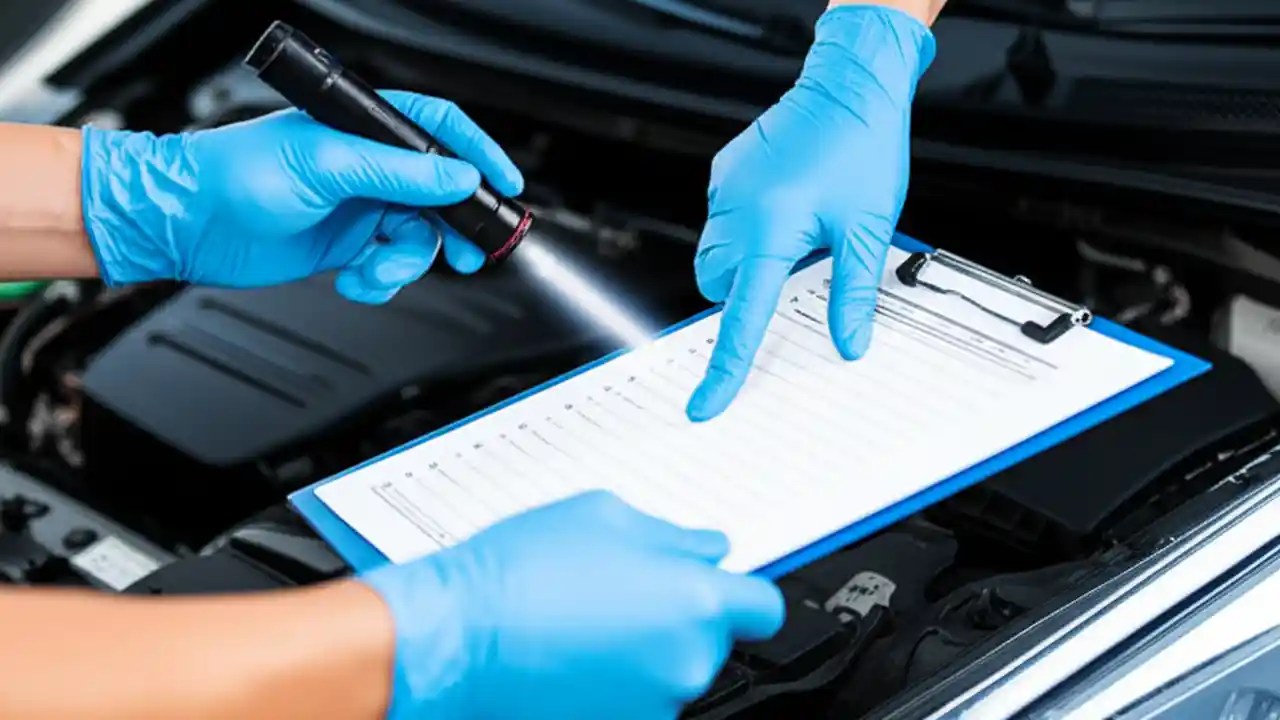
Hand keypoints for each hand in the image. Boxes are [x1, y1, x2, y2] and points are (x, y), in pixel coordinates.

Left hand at [80, 91, 523, 302]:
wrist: (186, 223)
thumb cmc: (234, 175)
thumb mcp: (326, 166)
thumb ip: (398, 174)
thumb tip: (457, 179)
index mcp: (364, 128)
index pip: (440, 130)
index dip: (479, 153)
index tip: (505, 185)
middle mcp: (368, 165)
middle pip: (440, 193)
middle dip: (456, 226)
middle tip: (471, 253)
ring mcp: (360, 205)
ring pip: (418, 237)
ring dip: (406, 264)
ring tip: (377, 272)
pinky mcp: (347, 243)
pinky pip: (389, 264)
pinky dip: (382, 280)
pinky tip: (356, 281)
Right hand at [359, 491, 784, 719]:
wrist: (458, 637)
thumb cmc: (521, 571)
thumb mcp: (603, 516)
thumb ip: (673, 535)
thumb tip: (708, 549)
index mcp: (695, 602)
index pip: (764, 608)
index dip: (742, 593)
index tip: (720, 587)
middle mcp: (685, 663)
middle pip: (712, 639)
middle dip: (679, 614)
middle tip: (624, 590)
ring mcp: (653, 705)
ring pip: (670, 670)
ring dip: (644, 649)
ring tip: (587, 619)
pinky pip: (635, 697)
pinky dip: (615, 679)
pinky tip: (573, 651)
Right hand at [686, 6, 935, 420]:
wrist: (850, 84)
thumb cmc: (861, 147)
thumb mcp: (868, 229)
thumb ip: (853, 293)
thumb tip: (849, 342)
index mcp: (769, 233)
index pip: (743, 318)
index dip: (726, 369)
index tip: (706, 404)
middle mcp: (736, 212)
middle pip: (719, 284)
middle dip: (745, 291)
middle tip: (794, 272)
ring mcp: (725, 190)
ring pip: (718, 253)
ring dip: (747, 259)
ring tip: (797, 231)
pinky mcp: (725, 172)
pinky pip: (723, 218)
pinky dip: (747, 226)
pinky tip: (786, 204)